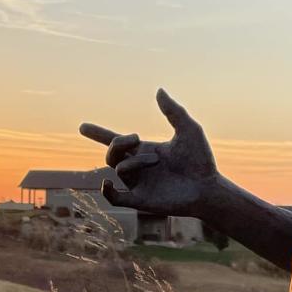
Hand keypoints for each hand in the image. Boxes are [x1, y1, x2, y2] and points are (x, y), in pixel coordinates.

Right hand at [79, 88, 217, 215]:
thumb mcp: (189, 130)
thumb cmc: (201, 160)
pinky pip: (116, 197)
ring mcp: (139, 184)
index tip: (83, 126)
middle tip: (136, 137)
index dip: (98, 133)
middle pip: (112, 153)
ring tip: (156, 161)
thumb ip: (174, 111)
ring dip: (134, 161)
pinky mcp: (141, 201)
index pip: (115, 141)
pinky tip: (107, 182)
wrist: (209, 188)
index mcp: (144, 151)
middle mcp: (138, 167)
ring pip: (120, 169)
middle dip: (118, 143)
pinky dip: (108, 191)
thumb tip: (159, 90)